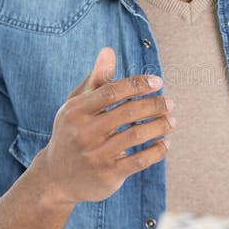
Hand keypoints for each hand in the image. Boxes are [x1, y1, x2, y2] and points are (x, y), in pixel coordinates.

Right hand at [40, 47, 174, 205]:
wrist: (56, 178)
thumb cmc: (72, 132)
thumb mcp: (77, 105)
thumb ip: (96, 79)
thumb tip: (109, 51)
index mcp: (76, 111)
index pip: (112, 92)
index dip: (138, 84)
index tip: (157, 82)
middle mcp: (84, 132)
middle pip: (128, 112)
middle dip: (154, 105)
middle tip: (170, 103)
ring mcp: (96, 155)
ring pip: (137, 135)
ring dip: (160, 126)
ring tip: (171, 121)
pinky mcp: (108, 175)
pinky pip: (140, 160)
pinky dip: (157, 150)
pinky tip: (165, 143)